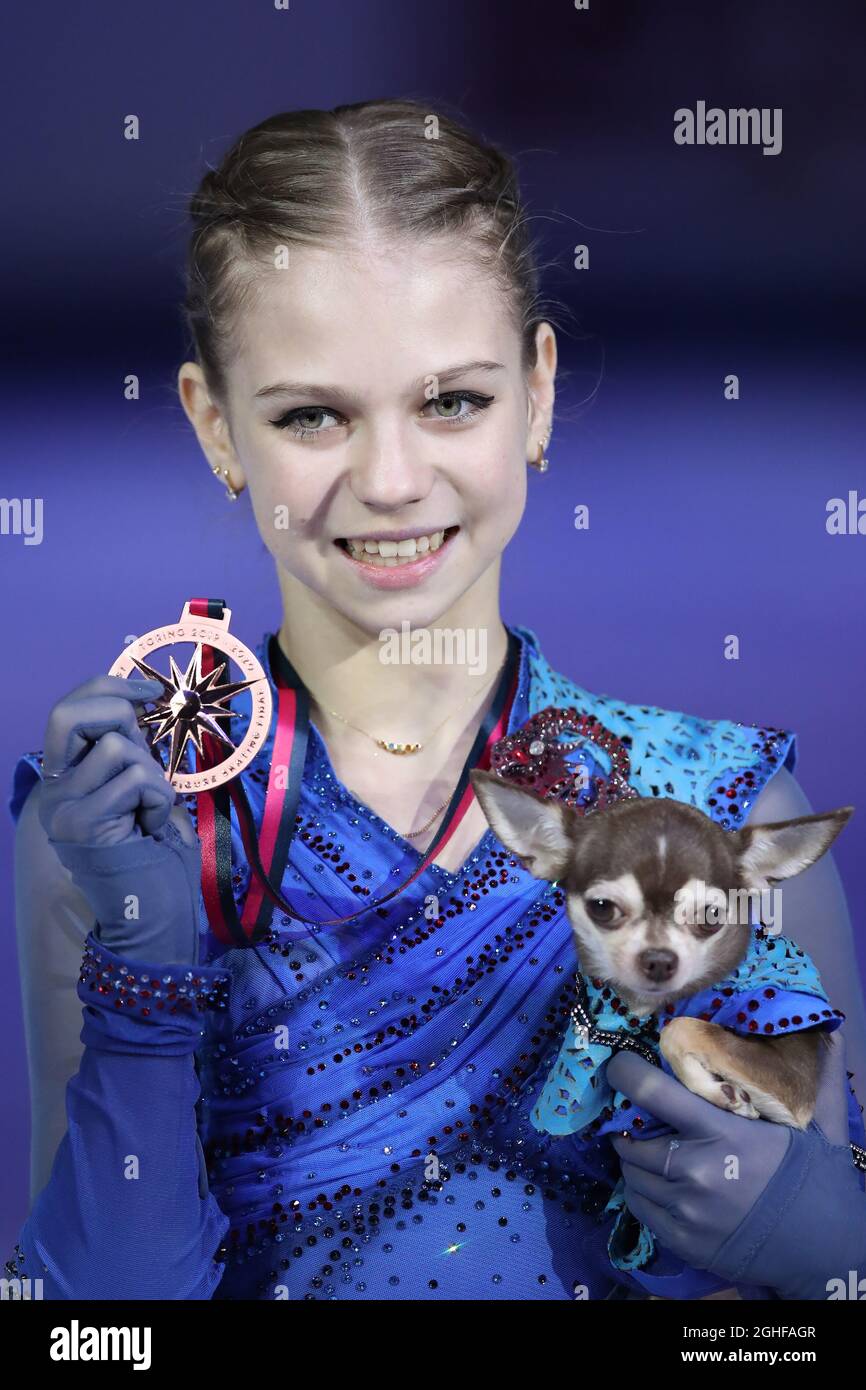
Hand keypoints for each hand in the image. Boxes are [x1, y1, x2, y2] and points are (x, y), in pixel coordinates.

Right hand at [38, 673, 171, 845]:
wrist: (150, 907)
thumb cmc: (151, 845)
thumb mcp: (136, 784)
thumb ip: (127, 748)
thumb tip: (140, 700)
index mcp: (64, 776)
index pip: (67, 710)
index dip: (107, 687)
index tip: (148, 690)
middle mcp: (53, 790)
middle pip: (69, 715)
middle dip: (120, 717)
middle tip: (144, 753)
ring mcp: (63, 807)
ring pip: (118, 747)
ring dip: (152, 772)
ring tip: (149, 807)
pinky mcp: (83, 824)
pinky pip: (137, 779)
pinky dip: (159, 798)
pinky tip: (150, 826)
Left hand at [608, 1031, 865, 1297]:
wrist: (826, 1252)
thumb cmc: (817, 1181)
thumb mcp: (819, 1127)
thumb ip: (819, 1079)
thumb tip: (832, 1030)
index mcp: (722, 1132)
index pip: (652, 1092)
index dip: (625, 1073)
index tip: (618, 1065)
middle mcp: (696, 1170)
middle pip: (632, 1139)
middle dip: (630, 1126)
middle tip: (640, 1119)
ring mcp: (685, 1209)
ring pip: (632, 1174)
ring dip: (635, 1161)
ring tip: (653, 1151)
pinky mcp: (681, 1241)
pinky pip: (639, 1208)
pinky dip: (642, 1193)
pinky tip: (660, 1186)